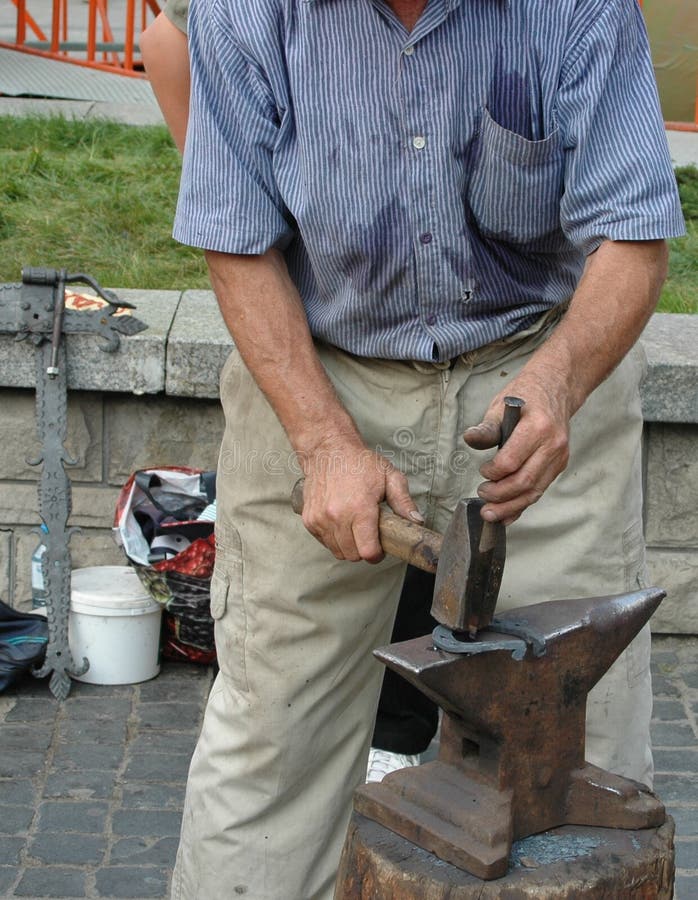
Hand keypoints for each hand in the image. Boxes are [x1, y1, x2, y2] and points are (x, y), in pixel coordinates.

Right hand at [299, 437, 420, 562]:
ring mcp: (320, 519)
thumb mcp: (389, 476)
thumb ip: (403, 502)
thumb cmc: (358, 463)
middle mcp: (337, 516)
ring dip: (348, 545)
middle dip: (363, 549)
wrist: (328, 450)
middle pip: (352, 555)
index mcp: (359, 508)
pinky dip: (333, 538)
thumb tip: (416, 521)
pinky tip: (341, 523)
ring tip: (354, 527)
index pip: (368, 552)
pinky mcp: (309, 520)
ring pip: (337, 551)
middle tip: (368, 534)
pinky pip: (324, 542)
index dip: (377, 554)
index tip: (380, 547)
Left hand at [463, 366, 571, 524]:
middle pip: (524, 481)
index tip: (482, 471)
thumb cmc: (526, 396)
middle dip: (499, 495)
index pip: (512, 461)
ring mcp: (559, 457)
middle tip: (482, 495)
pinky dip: (522, 504)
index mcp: (538, 427)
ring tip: (490, 513)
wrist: (555, 390)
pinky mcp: (559, 465)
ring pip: (534, 492)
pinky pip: (539, 490)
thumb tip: (470, 439)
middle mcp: (553, 445)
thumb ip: (487, 428)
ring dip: (510, 507)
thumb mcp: (501, 406)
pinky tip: (507, 514)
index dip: (493, 472)